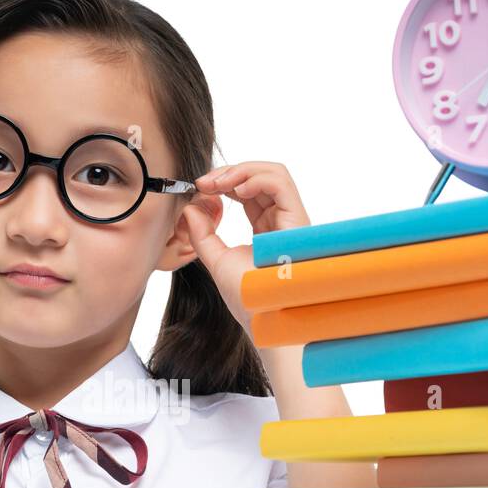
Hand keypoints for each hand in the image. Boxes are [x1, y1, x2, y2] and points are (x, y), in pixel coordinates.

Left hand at [180, 161, 310, 334]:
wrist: (265, 317)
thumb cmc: (249, 298)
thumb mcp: (217, 260)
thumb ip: (203, 235)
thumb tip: (190, 208)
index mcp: (265, 228)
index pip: (247, 191)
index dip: (223, 182)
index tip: (199, 187)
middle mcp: (281, 220)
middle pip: (260, 177)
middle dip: (228, 173)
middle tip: (203, 182)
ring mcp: (291, 219)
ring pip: (273, 173)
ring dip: (240, 171)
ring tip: (216, 183)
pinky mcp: (297, 218)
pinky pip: (279, 182)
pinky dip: (253, 177)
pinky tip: (233, 189)